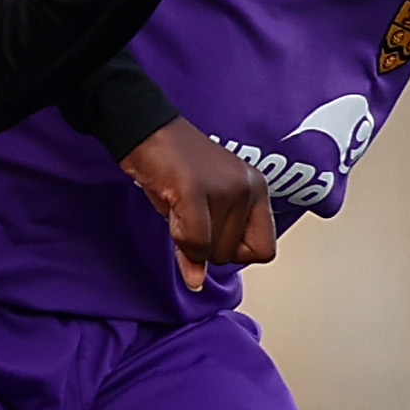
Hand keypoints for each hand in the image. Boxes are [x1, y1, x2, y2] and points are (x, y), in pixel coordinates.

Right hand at [121, 117, 275, 289]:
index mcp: (257, 189)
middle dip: (206, 248)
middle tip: (188, 217)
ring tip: (179, 207)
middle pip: (233, 256)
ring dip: (189, 240)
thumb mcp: (201, 205)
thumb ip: (207, 242)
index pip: (264, 250)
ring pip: (212, 252)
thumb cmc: (174, 164)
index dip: (236, 253)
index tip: (214, 237)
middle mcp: (248, 188)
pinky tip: (171, 214)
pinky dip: (179, 240)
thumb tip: (196, 282)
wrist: (144, 128)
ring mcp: (225, 188)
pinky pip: (195, 242)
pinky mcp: (196, 190)